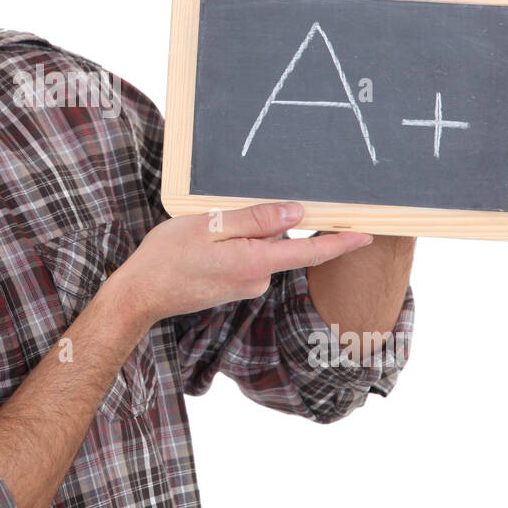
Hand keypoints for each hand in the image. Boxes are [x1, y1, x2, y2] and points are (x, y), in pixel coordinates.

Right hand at [110, 202, 373, 328]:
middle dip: (266, 223)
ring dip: (243, 233)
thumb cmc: (167, 257)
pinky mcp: (233, 286)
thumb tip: (296, 213)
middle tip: (228, 213)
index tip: (368, 233)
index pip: (309, 252)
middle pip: (279, 243)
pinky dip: (234, 244)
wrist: (139, 295)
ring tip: (203, 229)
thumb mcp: (208, 226)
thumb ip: (254, 219)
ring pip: (259, 248)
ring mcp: (245, 286)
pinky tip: (204, 243)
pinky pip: (246, 257)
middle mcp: (256, 279)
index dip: (340, 242)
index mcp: (254, 262)